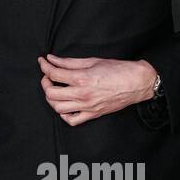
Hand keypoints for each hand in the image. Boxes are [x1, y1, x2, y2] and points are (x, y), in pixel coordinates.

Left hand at [38, 54, 156, 125]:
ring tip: (55, 89)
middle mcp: (82, 95)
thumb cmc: (118, 70)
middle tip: (48, 76)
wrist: (136, 83)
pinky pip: (72, 120)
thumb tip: (52, 59)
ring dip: (52, 98)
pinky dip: (64, 114)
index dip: (44, 66)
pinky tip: (65, 105)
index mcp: (82, 78)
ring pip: (58, 108)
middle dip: (45, 83)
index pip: (54, 74)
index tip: (42, 61)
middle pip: (51, 93)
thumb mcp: (92, 61)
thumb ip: (69, 62)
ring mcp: (87, 107)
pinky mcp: (93, 114)